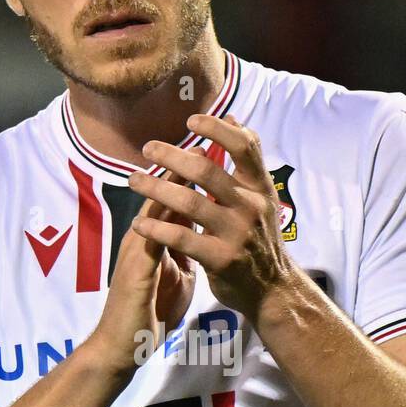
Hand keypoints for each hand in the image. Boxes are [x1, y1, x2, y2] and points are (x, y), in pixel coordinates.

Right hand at [91, 169, 196, 375]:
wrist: (120, 346)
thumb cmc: (148, 314)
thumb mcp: (173, 277)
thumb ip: (183, 254)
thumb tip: (199, 239)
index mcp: (154, 239)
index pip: (173, 199)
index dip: (191, 176)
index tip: (212, 151)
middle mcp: (143, 237)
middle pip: (163, 194)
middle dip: (183, 166)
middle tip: (202, 138)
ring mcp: (137, 250)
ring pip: (154, 207)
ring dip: (172, 182)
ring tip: (189, 157)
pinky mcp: (136, 268)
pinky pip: (152, 235)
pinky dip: (166, 215)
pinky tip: (178, 201)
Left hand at [127, 112, 294, 319]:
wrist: (272, 288)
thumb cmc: (258, 237)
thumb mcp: (261, 196)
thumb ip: (246, 161)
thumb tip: (232, 118)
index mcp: (260, 186)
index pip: (244, 146)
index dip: (216, 129)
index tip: (190, 121)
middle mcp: (250, 205)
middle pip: (207, 170)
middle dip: (172, 156)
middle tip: (148, 148)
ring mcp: (236, 233)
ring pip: (189, 202)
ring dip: (156, 189)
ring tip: (134, 180)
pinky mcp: (221, 259)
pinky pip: (182, 238)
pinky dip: (156, 228)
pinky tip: (139, 223)